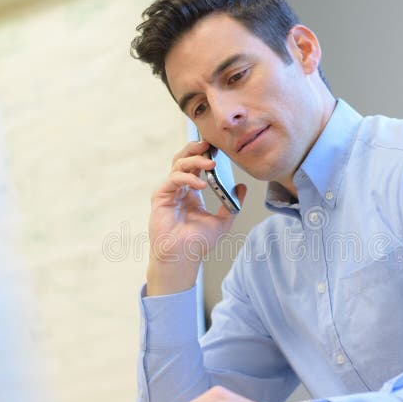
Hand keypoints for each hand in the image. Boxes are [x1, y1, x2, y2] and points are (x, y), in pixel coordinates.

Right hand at [147, 140, 246, 295]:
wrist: (183, 257)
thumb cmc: (199, 242)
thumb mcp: (223, 221)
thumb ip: (233, 204)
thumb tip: (242, 187)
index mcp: (191, 190)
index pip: (197, 165)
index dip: (205, 154)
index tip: (218, 148)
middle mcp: (179, 188)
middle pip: (184, 158)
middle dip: (195, 148)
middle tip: (209, 145)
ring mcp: (169, 191)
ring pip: (178, 164)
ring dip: (194, 161)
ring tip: (210, 164)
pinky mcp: (160, 196)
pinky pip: (173, 179)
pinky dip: (187, 179)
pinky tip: (199, 185)